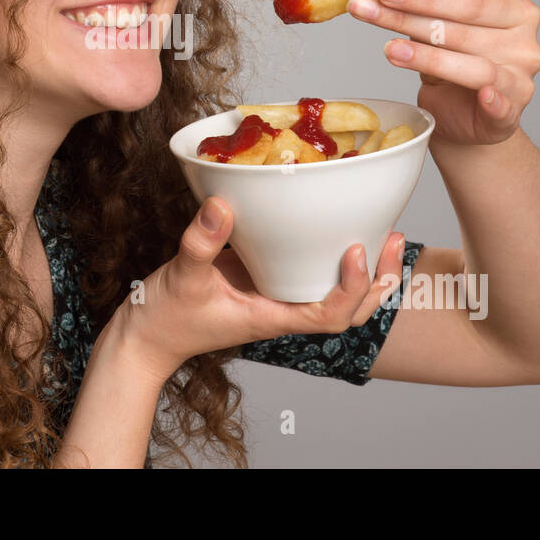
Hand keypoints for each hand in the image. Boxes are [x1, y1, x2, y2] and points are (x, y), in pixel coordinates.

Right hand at [114, 196, 407, 384]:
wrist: (146, 335)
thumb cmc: (166, 317)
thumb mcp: (182, 276)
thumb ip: (200, 242)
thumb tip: (221, 204)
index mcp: (272, 316)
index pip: (329, 315)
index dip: (352, 288)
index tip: (355, 251)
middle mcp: (282, 308)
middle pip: (349, 310)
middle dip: (378, 280)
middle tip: (393, 237)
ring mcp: (275, 295)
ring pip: (335, 293)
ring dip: (366, 271)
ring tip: (384, 233)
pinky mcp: (262, 279)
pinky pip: (308, 271)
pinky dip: (330, 255)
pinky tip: (334, 227)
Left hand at [345, 0, 539, 146]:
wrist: (465, 118)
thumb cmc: (453, 65)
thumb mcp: (431, 27)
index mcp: (513, 11)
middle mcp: (522, 43)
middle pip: (463, 29)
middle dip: (410, 18)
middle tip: (368, 9)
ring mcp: (521, 79)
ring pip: (474, 66)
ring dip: (429, 57)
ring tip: (390, 49)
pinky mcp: (511, 115)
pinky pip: (502, 106)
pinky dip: (494, 100)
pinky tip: (482, 95)